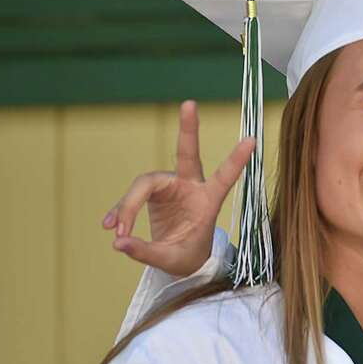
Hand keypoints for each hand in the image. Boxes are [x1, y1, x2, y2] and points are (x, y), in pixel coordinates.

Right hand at [102, 100, 251, 275]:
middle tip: (189, 103)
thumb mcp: (171, 260)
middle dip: (188, 129)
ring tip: (119, 231)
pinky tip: (110, 226)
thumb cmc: (187, 257)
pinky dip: (120, 211)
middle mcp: (191, 187)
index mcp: (209, 202)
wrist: (182, 259)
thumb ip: (146, 252)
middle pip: (187, 154)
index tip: (252, 141)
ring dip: (128, 206)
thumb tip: (118, 242)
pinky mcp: (153, 192)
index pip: (225, 178)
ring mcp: (171, 186)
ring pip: (144, 184)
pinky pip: (131, 196)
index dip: (236, 160)